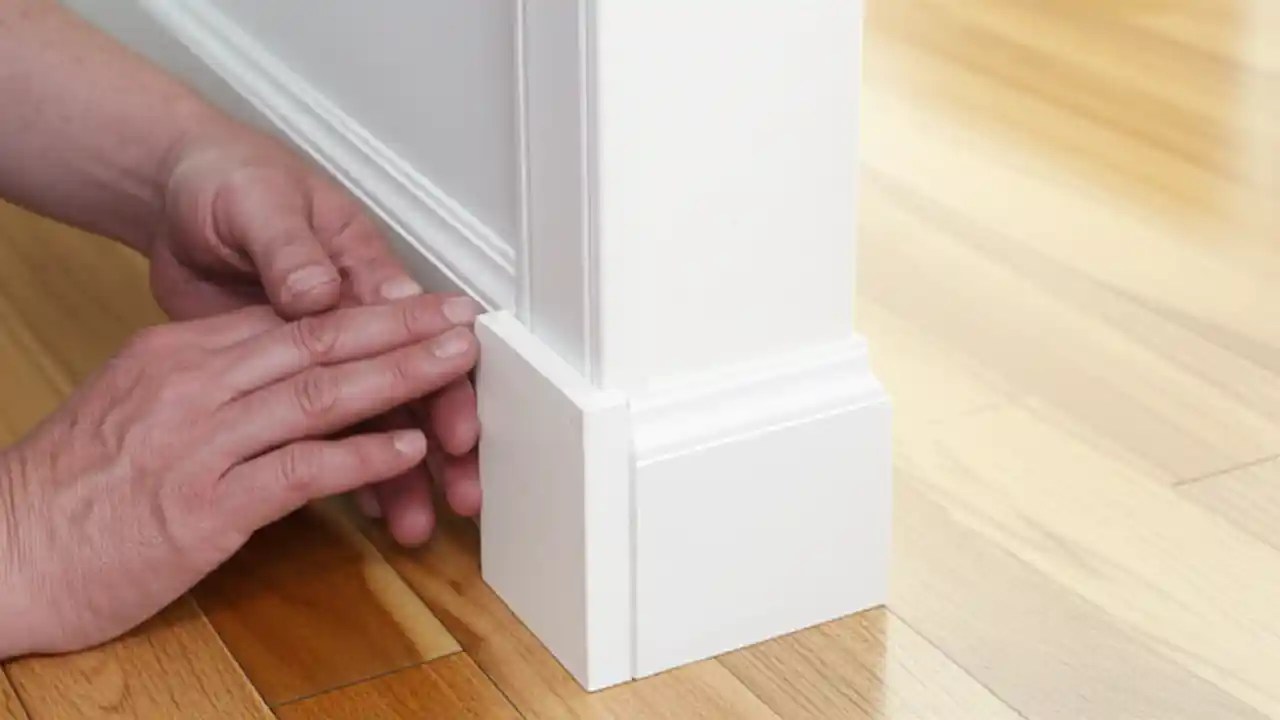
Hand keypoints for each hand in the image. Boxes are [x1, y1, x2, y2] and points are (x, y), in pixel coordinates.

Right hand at [0, 295, 476, 658]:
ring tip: (454, 366)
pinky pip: (299, 470)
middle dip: (397, 327)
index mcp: (176, 355)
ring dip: (397, 377)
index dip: (362, 312)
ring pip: (318, 394)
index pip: (288, 322)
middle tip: (460, 319)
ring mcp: (198, 443)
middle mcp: (191, 385)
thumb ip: (209, 385)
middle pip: (315, 341)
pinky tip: (407, 448)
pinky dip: (360, 458)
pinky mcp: (203, 507)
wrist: (5, 549)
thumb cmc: (68, 487)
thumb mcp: (135, 407)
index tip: (416, 307)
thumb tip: (273, 376)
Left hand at [147, 125, 479, 543]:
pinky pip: (324, 428)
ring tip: (420, 524)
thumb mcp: (257, 202)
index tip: (459, 429)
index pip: (413, 334)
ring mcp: (319, 350)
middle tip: (466, 493)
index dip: (438, 382)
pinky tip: (368, 508)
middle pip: (410, 385)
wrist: (173, 193)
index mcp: (358, 265)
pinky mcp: (283, 377)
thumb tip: (319, 289)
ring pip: (374, 417)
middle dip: (442, 443)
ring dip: (401, 470)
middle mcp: (352, 312)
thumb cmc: (229, 182)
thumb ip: (288, 248)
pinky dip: (348, 467)